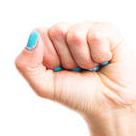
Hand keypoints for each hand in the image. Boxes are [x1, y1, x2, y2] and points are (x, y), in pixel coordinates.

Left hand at [14, 21, 135, 119]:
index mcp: (50, 42)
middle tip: (78, 70)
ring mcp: (89, 29)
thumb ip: (26, 65)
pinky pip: (96, 35)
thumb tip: (32, 38)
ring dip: (84, 59)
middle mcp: (68, 32)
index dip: (49, 57)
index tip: (60, 70)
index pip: (39, 34)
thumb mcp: (43, 86)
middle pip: (57, 30)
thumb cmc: (76, 94)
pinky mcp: (110, 31)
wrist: (108, 105)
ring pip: (76, 34)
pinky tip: (105, 60)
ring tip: (91, 67)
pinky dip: (100, 54)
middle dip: (67, 58)